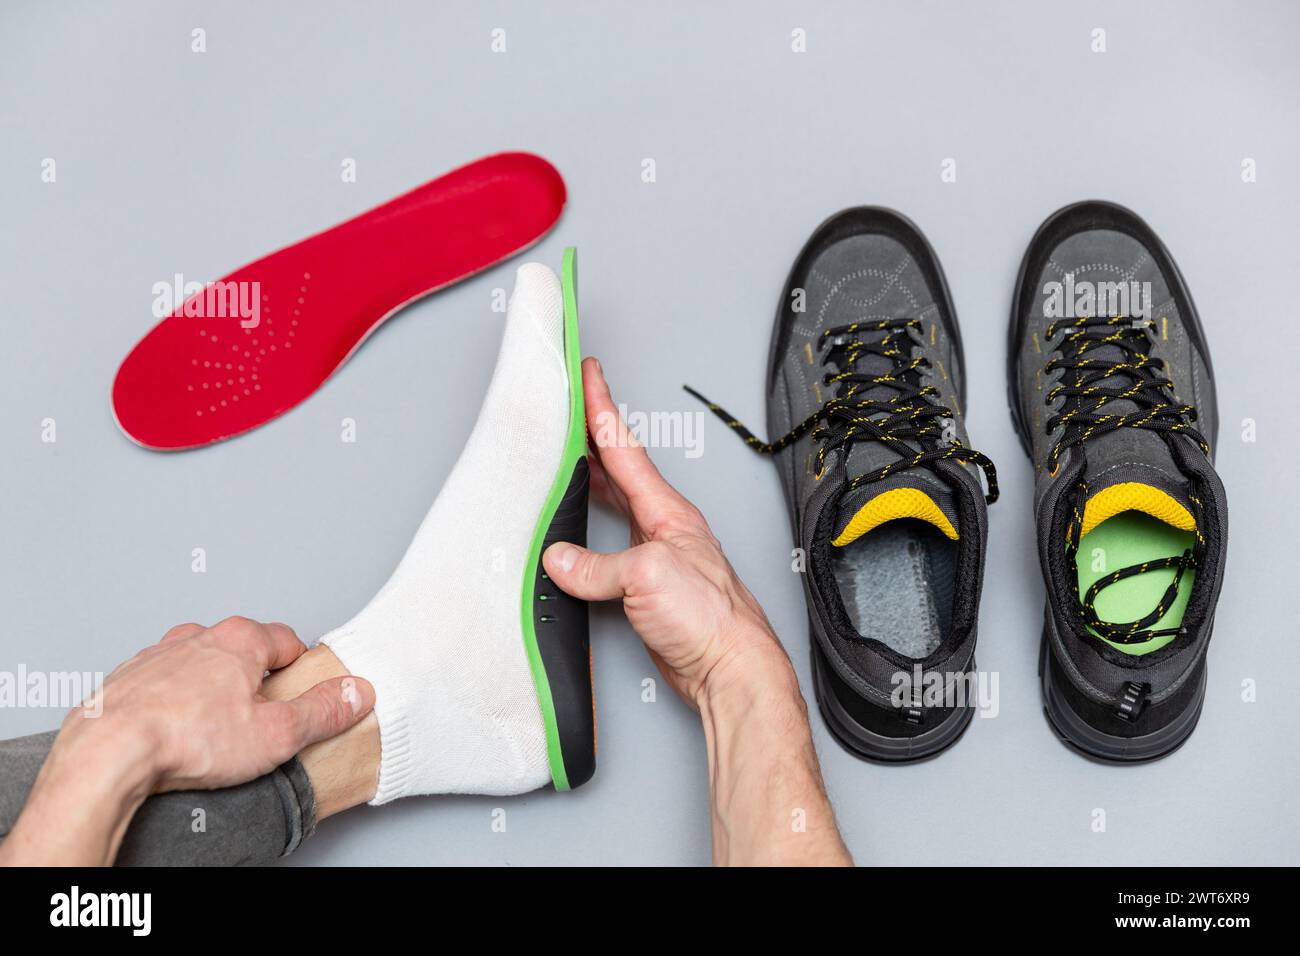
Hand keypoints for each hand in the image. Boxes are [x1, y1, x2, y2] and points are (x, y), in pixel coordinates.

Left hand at [69, 616, 375, 791]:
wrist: (106, 753)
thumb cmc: (185, 740)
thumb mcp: (277, 734)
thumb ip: (322, 710)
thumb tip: (356, 693)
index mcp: (239, 639)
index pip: (289, 641)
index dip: (301, 672)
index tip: (301, 699)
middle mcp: (197, 637)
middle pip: (244, 652)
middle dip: (256, 684)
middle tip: (258, 725)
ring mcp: (158, 655)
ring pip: (200, 667)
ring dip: (212, 693)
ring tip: (213, 736)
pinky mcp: (127, 680)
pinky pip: (164, 687)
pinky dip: (174, 705)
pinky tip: (176, 737)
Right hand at [543, 358, 793, 706]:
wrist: (732, 668)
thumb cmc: (710, 617)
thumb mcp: (645, 577)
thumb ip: (597, 566)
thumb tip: (559, 560)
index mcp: (667, 512)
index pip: (625, 448)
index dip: (602, 407)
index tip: (588, 373)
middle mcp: (664, 529)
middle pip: (620, 472)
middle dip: (592, 438)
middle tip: (567, 410)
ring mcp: (657, 557)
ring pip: (615, 509)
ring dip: (590, 484)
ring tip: (565, 462)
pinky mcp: (649, 591)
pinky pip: (609, 552)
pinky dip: (587, 540)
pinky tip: (573, 544)